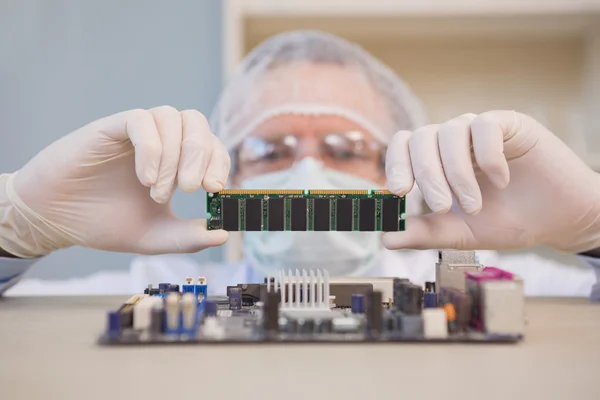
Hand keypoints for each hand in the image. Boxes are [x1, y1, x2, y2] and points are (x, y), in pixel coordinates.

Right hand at [0, 106, 229, 256]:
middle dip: (202, 156)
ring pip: (171, 117)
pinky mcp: (111, 127)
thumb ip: (189, 237)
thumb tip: (225, 234)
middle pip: (197, 123)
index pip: (211, 146)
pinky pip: (141, 120)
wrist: (55, 219)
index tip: (216, 190)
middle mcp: (159, 142)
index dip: (220, 162)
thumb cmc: (104, 222)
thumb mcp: (155, 236)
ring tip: (158, 192)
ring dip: (174, 156)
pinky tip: (145, 178)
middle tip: (193, 189)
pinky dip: (151, 148)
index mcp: (175, 162)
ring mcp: (136, 133)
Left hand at [383, 110, 599, 253]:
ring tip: (475, 204)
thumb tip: (384, 238)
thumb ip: (423, 233)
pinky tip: (501, 179)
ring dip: (457, 172)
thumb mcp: (458, 232)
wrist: (557, 221)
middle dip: (427, 175)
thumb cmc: (505, 222)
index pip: (403, 146)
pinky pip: (484, 126)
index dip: (396, 164)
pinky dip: (487, 156)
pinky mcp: (509, 123)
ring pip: (449, 132)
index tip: (399, 192)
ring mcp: (478, 130)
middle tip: (444, 206)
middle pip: (421, 138)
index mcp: (435, 161)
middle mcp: (452, 141)